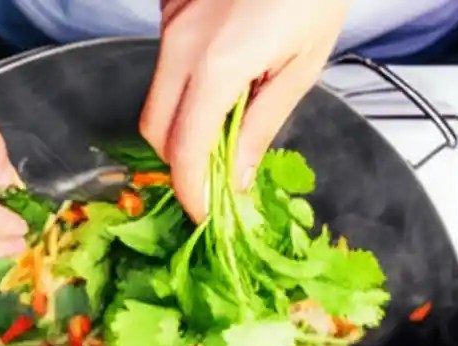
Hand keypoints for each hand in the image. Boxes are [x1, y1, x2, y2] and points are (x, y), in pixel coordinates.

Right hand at [140, 0, 346, 218]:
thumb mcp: (302, 66)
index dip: (192, 192)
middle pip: (156, 128)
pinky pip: (168, 61)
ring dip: (186, 119)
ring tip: (232, 117)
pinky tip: (228, 67)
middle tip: (216, 175)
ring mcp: (170, 21)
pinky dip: (189, 81)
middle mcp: (181, 43)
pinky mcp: (170, 7)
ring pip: (158, 94)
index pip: (185, 150)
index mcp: (217, 64)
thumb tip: (237, 177)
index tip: (205, 214)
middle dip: (180, 161)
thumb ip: (262, 125)